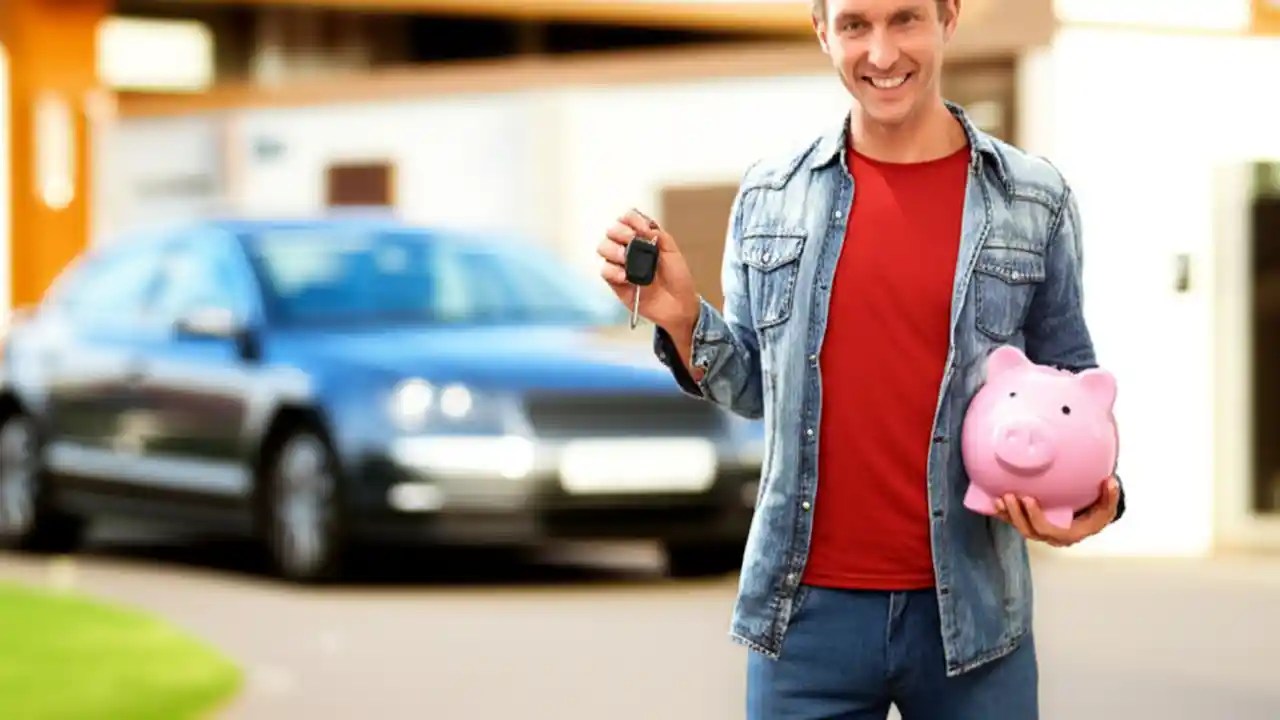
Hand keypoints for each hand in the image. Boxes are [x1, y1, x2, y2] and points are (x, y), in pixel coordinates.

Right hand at [597, 209, 699, 333]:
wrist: (679, 305)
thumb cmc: (678, 279)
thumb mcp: (673, 252)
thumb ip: (659, 236)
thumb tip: (645, 226)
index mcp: (643, 239)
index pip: (628, 220)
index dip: (631, 219)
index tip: (642, 227)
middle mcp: (629, 249)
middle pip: (612, 231)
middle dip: (620, 232)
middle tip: (631, 240)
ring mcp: (621, 265)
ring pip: (604, 248)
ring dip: (613, 250)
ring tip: (626, 259)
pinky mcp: (616, 283)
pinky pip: (605, 271)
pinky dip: (613, 271)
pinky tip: (625, 276)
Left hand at [994, 478, 1119, 547]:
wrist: (1087, 519)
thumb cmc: (1096, 514)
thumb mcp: (1107, 509)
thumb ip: (1110, 497)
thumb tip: (1111, 482)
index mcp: (1067, 535)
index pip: (1047, 530)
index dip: (1035, 516)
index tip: (1028, 498)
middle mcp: (1050, 537)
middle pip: (1028, 531)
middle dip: (1016, 515)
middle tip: (1009, 495)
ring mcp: (1038, 531)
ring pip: (1018, 527)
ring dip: (1007, 514)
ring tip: (999, 498)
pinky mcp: (1029, 524)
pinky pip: (1013, 522)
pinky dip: (1003, 514)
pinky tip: (993, 503)